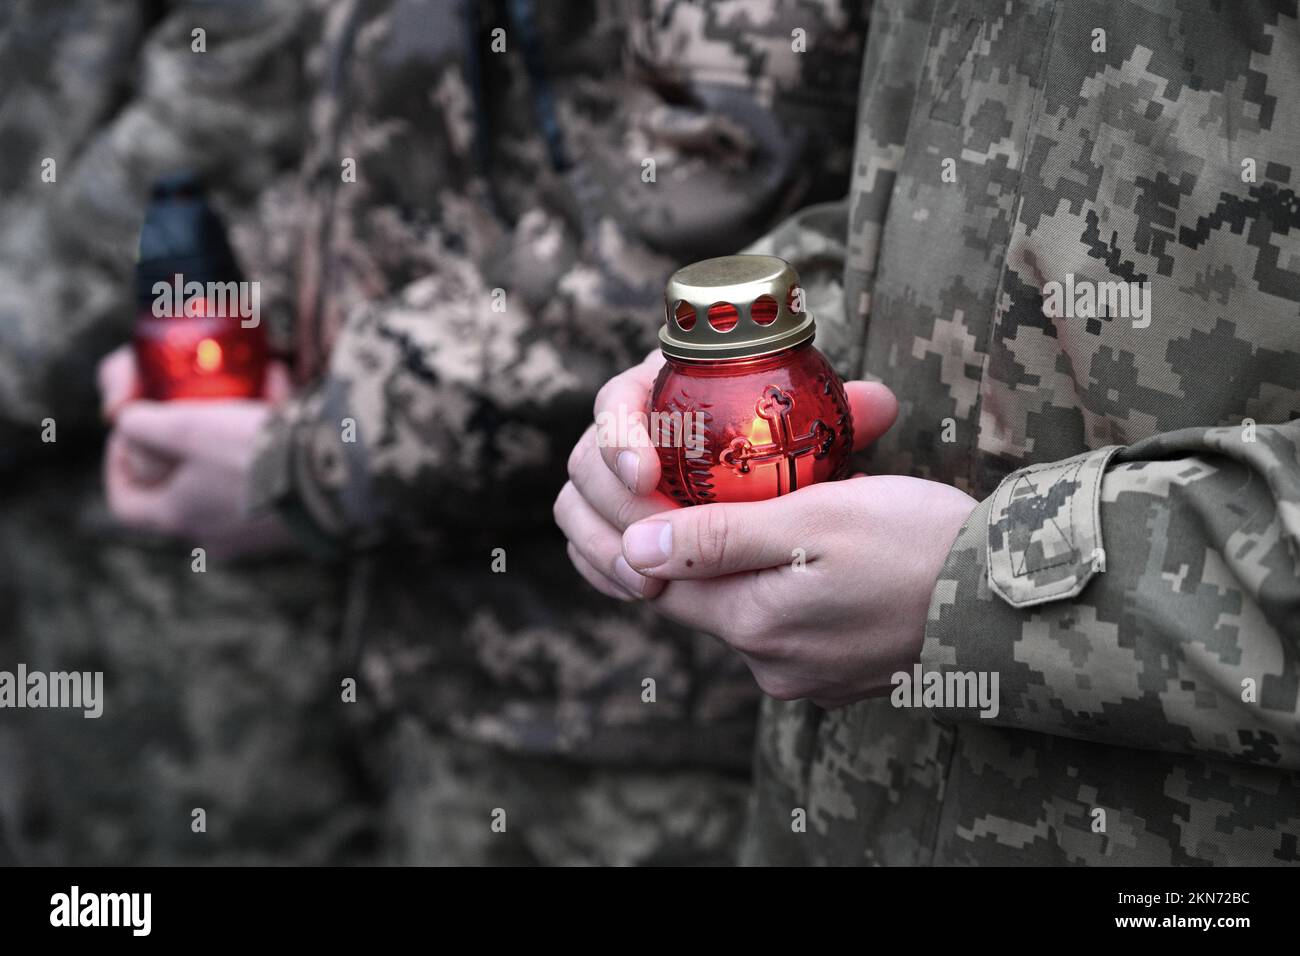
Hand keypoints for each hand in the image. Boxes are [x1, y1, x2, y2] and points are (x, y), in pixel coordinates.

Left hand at [98, 345, 297, 558]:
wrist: (340, 477)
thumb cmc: (256, 454)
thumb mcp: (186, 426)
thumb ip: (142, 424)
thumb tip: (129, 423)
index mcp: (181, 519)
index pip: (126, 505)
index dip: (117, 466)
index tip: (130, 431)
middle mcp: (214, 537)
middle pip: (179, 492)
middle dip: (184, 446)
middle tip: (195, 412)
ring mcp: (256, 536)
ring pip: (226, 486)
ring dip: (230, 444)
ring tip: (251, 403)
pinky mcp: (294, 524)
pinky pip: (266, 488)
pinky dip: (266, 455)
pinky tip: (285, 419)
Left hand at [556, 352, 975, 707]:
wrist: (1009, 600)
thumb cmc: (915, 543)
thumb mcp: (812, 519)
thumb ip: (718, 537)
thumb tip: (634, 548)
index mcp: (753, 625)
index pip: (660, 582)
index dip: (644, 535)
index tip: (653, 486)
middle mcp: (772, 665)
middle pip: (705, 598)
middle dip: (701, 547)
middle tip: (715, 487)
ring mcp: (810, 677)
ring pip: (751, 612)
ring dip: (750, 567)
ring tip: (772, 515)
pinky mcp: (843, 677)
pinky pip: (794, 628)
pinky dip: (791, 591)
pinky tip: (817, 557)